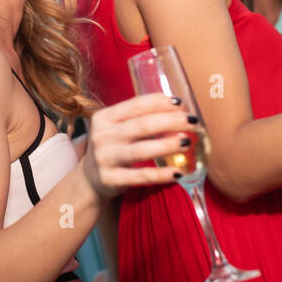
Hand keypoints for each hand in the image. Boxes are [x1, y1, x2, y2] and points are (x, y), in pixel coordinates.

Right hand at [80, 93, 197, 198]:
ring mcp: (105, 158)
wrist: (89, 178)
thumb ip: (139, 118)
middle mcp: (103, 136)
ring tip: (188, 142)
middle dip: (170, 121)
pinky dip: (161, 175)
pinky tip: (178, 172)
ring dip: (167, 145)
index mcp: (105, 117)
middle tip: (192, 122)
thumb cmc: (113, 146)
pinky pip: (140, 176)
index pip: (135, 105)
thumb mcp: (117, 128)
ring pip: (141, 150)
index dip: (159, 102)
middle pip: (142, 125)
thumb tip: (178, 109)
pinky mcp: (110, 179)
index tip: (180, 103)